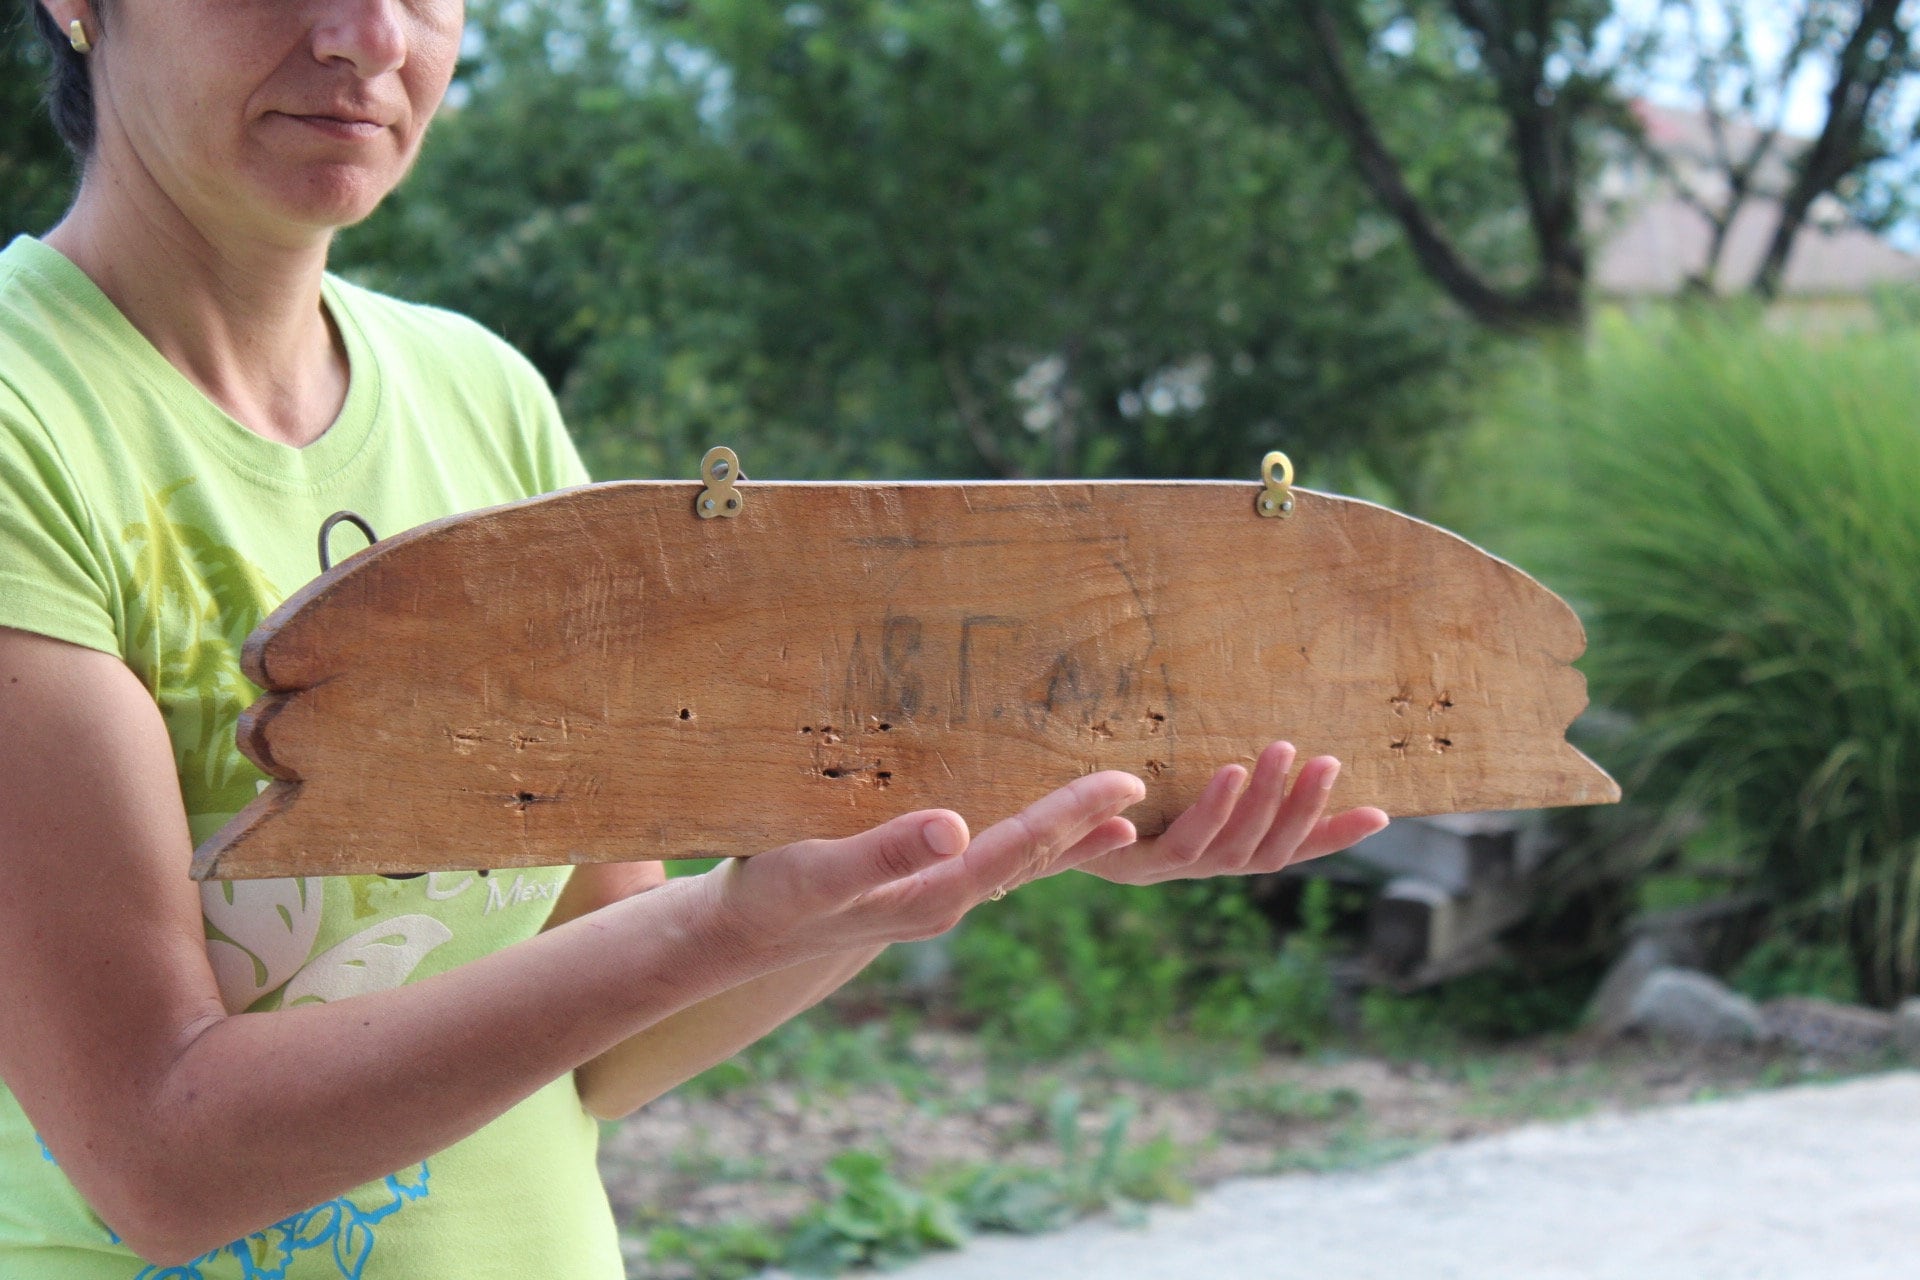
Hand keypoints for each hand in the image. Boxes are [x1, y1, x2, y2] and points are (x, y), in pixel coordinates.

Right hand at [692, 771, 1146, 964]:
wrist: (732, 937)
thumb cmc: (768, 896)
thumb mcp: (818, 870)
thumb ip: (885, 850)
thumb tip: (956, 826)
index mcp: (934, 895)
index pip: (1020, 847)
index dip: (1074, 814)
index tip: (1125, 782)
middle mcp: (946, 901)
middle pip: (1032, 857)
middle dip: (1087, 823)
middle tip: (1143, 784)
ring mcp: (933, 899)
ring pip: (1016, 864)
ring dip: (1067, 839)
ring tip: (1120, 816)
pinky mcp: (914, 889)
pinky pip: (986, 863)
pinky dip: (1024, 841)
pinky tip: (1029, 826)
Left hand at [1075, 741, 1387, 884]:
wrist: (1027, 831)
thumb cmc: (1097, 788)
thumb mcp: (1160, 767)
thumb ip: (1206, 761)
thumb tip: (1255, 714)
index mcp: (1214, 848)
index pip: (1287, 848)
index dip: (1332, 835)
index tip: (1381, 814)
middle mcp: (1198, 866)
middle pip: (1266, 852)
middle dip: (1302, 808)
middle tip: (1328, 761)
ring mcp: (1165, 871)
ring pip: (1231, 848)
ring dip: (1261, 802)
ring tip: (1278, 753)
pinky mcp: (1131, 867)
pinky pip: (1181, 844)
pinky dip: (1210, 810)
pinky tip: (1226, 774)